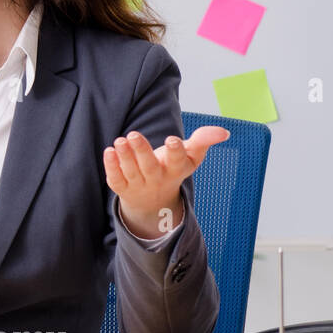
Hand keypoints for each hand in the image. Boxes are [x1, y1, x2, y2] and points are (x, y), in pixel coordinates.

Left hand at [103, 126, 230, 237]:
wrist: (153, 200)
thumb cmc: (172, 169)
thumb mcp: (190, 156)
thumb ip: (203, 141)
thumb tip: (223, 132)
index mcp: (176, 170)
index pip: (178, 161)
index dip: (175, 151)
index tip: (172, 140)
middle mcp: (157, 179)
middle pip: (149, 167)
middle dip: (142, 151)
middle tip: (133, 134)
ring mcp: (139, 185)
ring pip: (131, 172)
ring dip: (124, 156)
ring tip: (119, 140)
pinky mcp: (122, 188)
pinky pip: (116, 179)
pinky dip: (111, 167)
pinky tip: (109, 151)